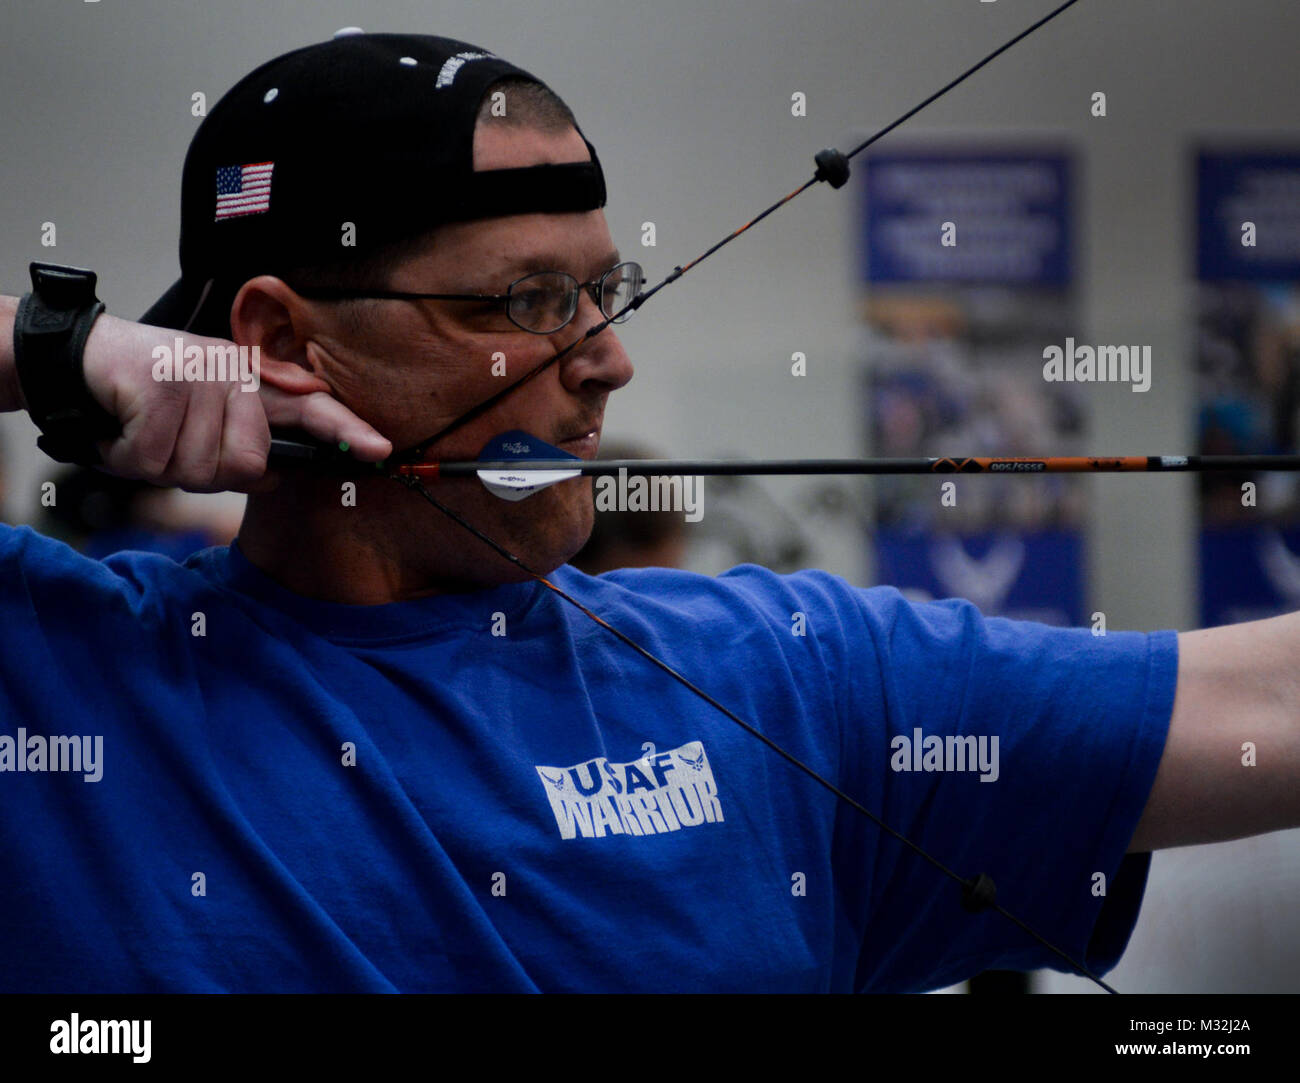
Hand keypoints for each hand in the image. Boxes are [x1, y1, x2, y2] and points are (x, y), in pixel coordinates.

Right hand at [81, 315, 390, 492]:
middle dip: (204, 471)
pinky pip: (152, 464)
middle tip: (171, 440)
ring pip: (197, 471)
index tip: (378, 448)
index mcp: (250, 383)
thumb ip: (242, 441)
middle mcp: (232, 377)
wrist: (79, 356)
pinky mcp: (159, 391)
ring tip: (144, 430)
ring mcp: (198, 381)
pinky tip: (121, 430)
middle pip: (247, 467)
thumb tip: (272, 475)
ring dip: (160, 466)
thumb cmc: (145, 393)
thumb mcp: (203, 409)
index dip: (345, 430)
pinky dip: (125, 459)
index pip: (310, 406)